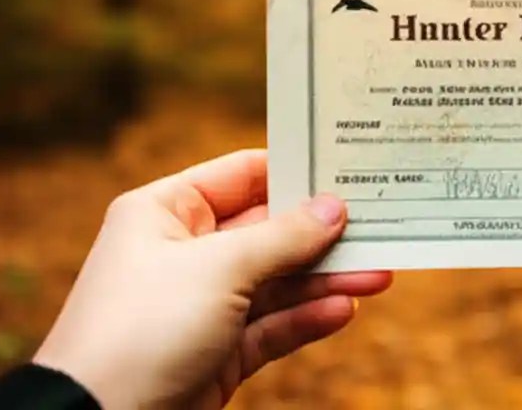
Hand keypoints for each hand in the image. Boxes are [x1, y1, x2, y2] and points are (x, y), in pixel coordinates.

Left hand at [32, 150, 391, 408]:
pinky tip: (343, 310)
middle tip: (380, 226)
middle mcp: (182, 254)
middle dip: (322, 233)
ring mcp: (201, 306)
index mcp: (164, 213)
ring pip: (277, 282)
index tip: (348, 169)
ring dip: (326, 278)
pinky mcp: (215, 353)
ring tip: (379, 275)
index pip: (241, 175)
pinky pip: (271, 327)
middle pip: (268, 231)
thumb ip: (283, 237)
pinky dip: (306, 318)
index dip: (294, 171)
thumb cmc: (141, 330)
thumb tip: (333, 207)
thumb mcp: (219, 268)